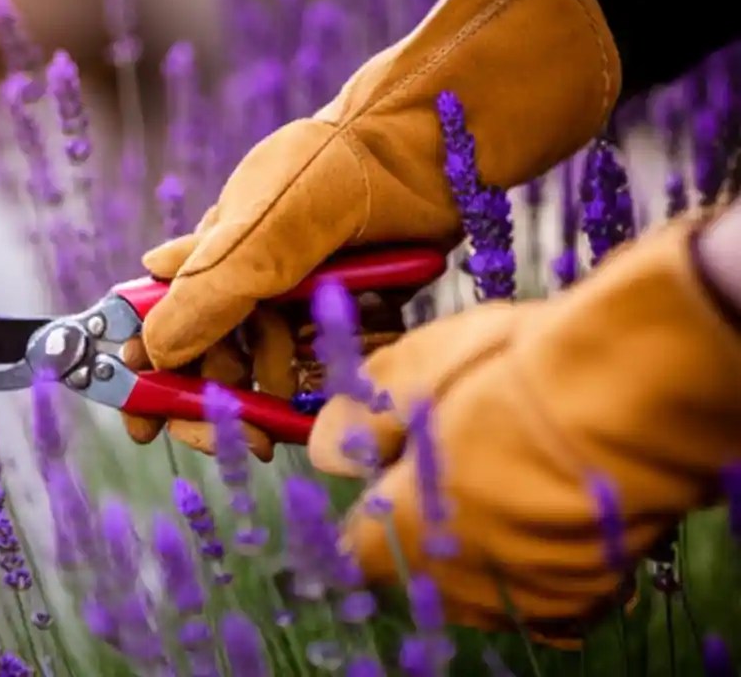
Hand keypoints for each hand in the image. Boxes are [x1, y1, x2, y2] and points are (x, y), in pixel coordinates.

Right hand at [122, 0, 618, 457]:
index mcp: (204, 259)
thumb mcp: (262, 231)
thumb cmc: (335, 173)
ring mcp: (293, 299)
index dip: (146, 379)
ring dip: (279, 394)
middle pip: (210, 365)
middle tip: (248, 439)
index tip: (145, 426)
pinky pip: (324, 363)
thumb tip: (151, 354)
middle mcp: (242, 282)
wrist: (429, 146)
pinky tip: (345, 372)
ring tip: (300, 398)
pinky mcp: (343, 312)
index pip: (156, 327)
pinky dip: (331, 375)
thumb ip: (208, 293)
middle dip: (220, 405)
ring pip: (267, 373)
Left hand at [310, 217, 740, 642]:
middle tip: (454, 461)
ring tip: (505, 476)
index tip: (387, 471)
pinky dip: (537, 555)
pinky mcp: (587, 594)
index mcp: (401, 534)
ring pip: (481, 581)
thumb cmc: (514, 375)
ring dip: (479, 542)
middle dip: (423, 522)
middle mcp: (457, 582)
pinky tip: (547, 507)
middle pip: (418, 567)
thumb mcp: (413, 370)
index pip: (358, 547)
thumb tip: (328, 447)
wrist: (638, 390)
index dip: (371, 504)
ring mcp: (526, 596)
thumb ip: (360, 419)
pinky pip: (544, 588)